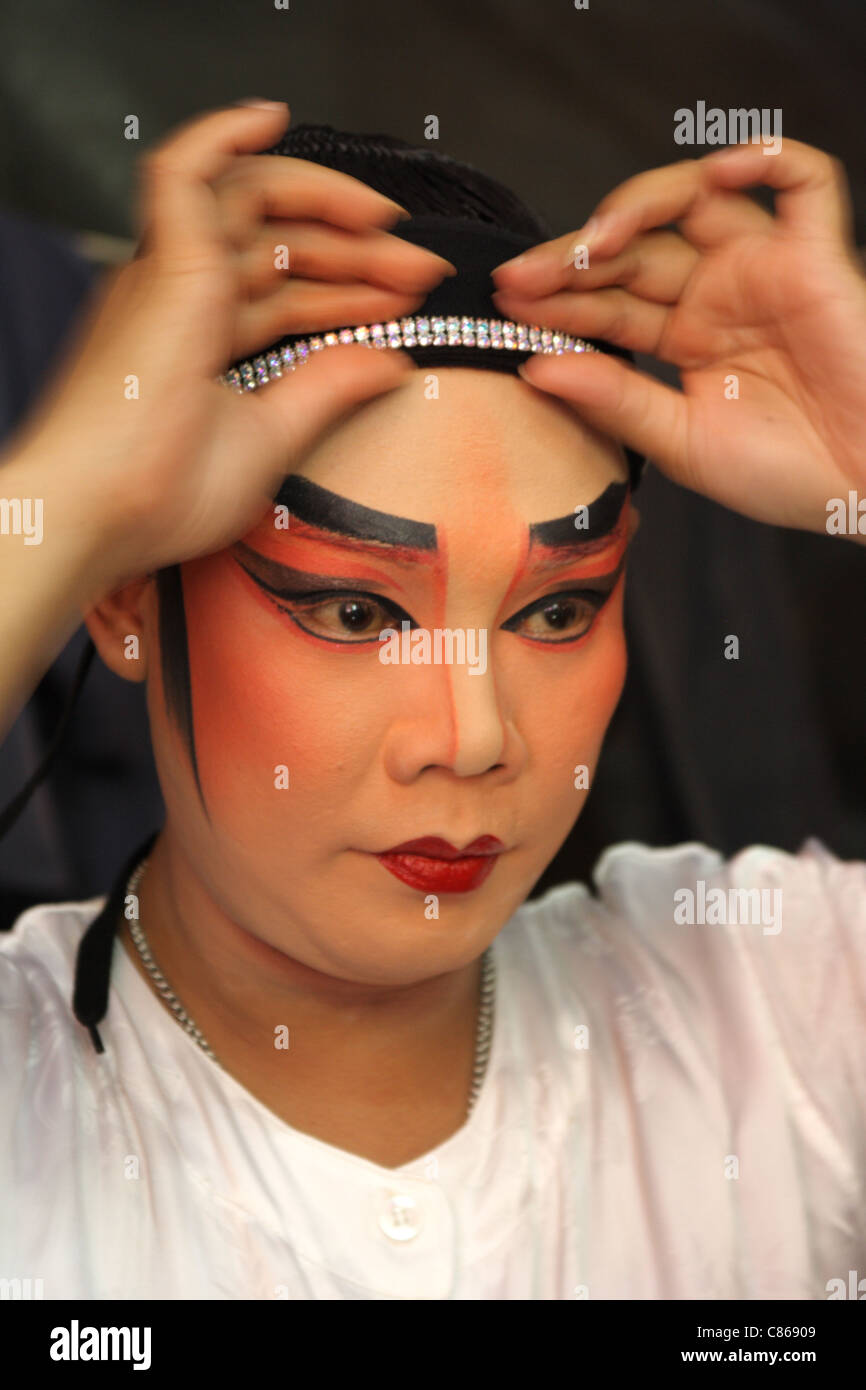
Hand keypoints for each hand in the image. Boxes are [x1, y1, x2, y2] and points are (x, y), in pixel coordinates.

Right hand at [9, 101, 453, 595]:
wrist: (102, 514)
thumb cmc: (163, 495)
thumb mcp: (272, 437)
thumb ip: (328, 390)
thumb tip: (390, 360)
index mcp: (201, 338)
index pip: (286, 291)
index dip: (351, 291)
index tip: (409, 301)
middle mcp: (181, 296)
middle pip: (277, 241)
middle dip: (357, 250)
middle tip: (422, 267)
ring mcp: (168, 276)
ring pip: (249, 202)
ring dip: (326, 204)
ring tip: (390, 224)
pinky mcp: (163, 266)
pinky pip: (181, 169)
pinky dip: (220, 133)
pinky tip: (269, 116)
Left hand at [490, 138, 865, 538]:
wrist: (862, 491)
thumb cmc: (783, 475)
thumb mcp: (682, 444)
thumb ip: (614, 402)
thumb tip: (534, 367)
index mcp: (684, 339)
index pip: (607, 302)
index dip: (557, 299)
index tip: (506, 304)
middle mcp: (718, 295)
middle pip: (635, 249)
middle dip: (575, 257)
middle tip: (524, 276)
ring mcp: (764, 270)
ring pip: (696, 198)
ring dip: (639, 205)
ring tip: (596, 241)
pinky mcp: (818, 256)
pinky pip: (803, 182)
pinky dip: (766, 160)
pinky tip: (719, 172)